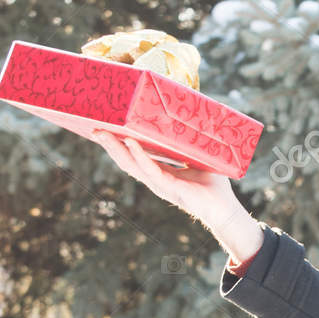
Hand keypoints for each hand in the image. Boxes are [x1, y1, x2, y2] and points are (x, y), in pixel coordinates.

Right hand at [86, 125, 240, 231]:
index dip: (118, 142)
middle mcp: (156, 178)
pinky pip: (152, 170)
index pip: (133, 155)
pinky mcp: (171, 188)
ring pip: (132, 165)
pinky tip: (131, 144)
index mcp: (159, 170)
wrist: (226, 209)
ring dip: (116, 148)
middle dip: (109, 143)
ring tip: (102, 132)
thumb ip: (189, 138)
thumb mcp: (198, 155)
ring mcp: (161, 183)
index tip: (103, 127)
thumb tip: (189, 109)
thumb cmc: (214, 183)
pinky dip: (140, 156)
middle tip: (92, 126)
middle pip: (126, 159)